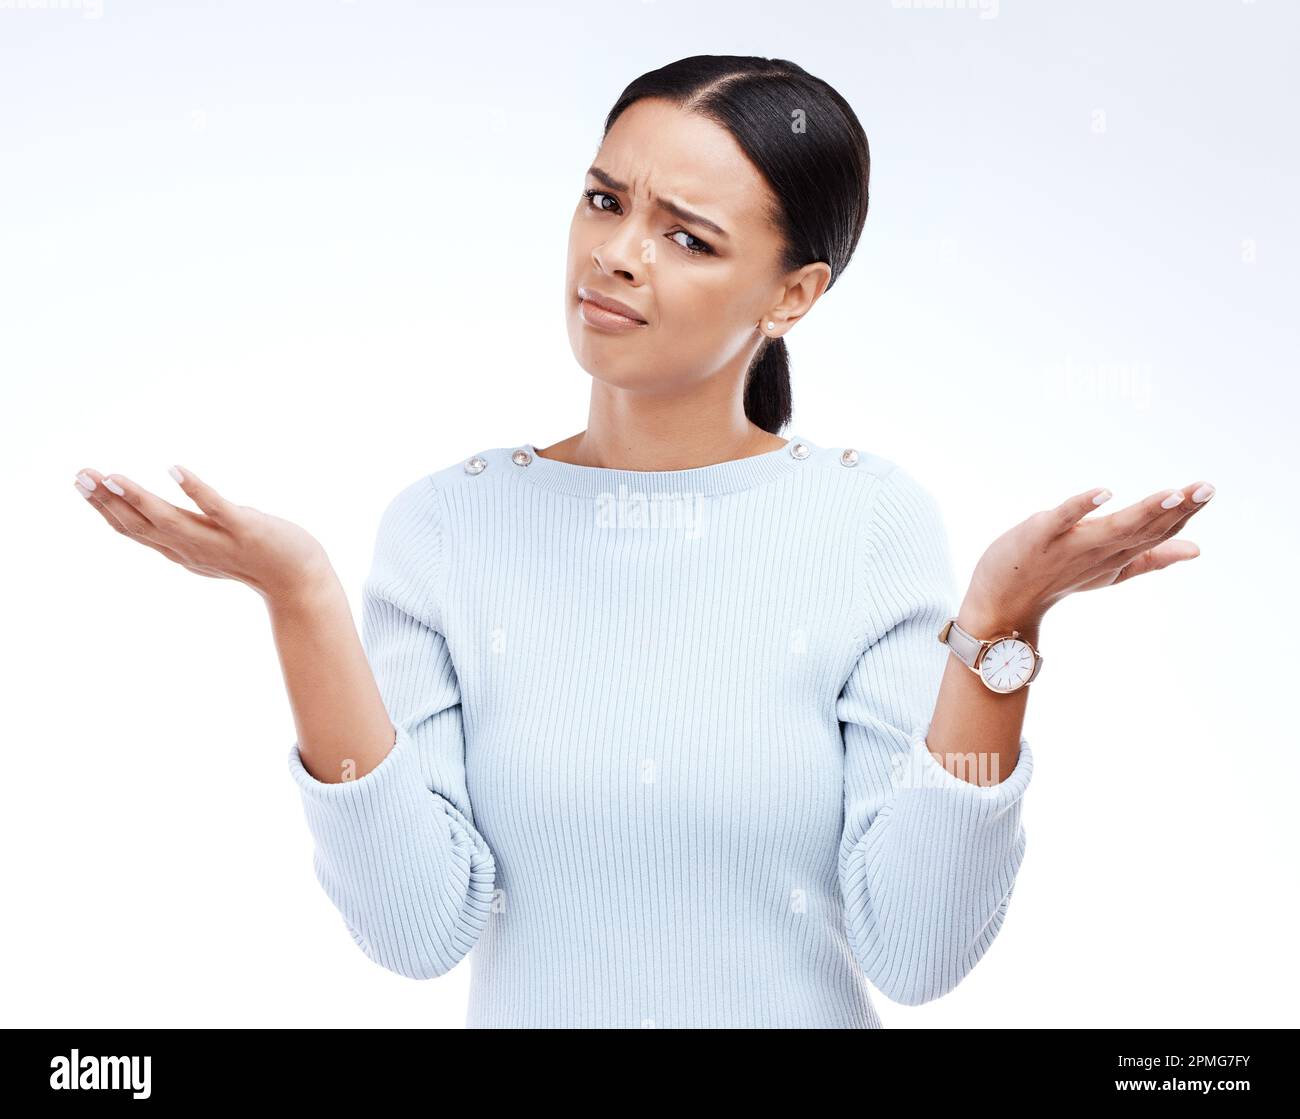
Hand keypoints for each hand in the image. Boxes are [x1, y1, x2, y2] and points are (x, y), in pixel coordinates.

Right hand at [73, 465, 334, 605]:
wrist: (300, 582)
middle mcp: (193, 549)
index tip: (81, 482)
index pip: (134, 529)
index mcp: (182, 551)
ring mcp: (218, 540)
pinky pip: (217, 509)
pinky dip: (195, 490)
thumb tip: (157, 521)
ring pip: (170, 520)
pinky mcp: (245, 529)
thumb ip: (184, 535)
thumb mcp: (211, 549)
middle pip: (141, 525)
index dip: (104, 508)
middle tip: (80, 474)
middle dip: (107, 501)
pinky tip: (175, 470)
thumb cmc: (258, 560)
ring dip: (139, 498)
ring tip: (113, 477)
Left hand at [961, 480, 1215, 632]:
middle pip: (1143, 529)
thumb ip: (1150, 558)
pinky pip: (1061, 520)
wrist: (1002, 604)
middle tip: (1207, 488)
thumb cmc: (1056, 579)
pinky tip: (1103, 493)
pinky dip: (1081, 508)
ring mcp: (1069, 546)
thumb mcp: (1109, 569)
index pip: (1157, 533)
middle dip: (1177, 508)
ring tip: (1171, 493)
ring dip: (1143, 511)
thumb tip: (1196, 550)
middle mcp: (1098, 552)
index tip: (1209, 490)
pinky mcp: (1039, 537)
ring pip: (1113, 528)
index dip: (1184, 514)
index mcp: (1116, 556)